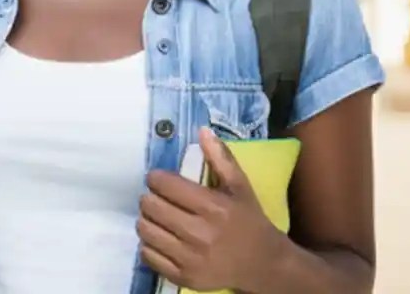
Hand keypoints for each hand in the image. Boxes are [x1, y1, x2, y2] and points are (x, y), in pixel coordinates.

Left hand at [138, 127, 284, 292]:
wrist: (264, 265)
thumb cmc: (250, 221)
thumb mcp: (240, 187)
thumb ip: (221, 158)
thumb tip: (202, 130)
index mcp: (214, 207)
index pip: (165, 185)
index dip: (157, 178)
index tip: (160, 179)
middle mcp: (200, 234)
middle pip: (150, 206)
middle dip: (150, 197)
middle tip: (158, 197)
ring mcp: (190, 258)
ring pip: (145, 230)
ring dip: (147, 219)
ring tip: (159, 216)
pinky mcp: (183, 277)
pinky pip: (147, 255)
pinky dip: (150, 244)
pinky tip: (162, 237)